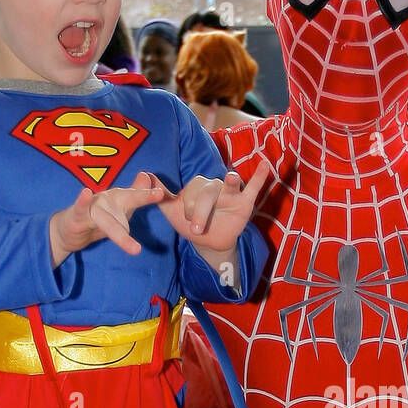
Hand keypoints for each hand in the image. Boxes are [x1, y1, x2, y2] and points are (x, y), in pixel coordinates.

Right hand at [49, 179, 164, 267]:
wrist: (68, 228)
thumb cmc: (97, 218)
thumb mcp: (119, 208)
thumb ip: (134, 193)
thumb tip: (147, 175)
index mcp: (119, 200)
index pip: (138, 196)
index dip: (150, 194)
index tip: (163, 192)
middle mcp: (107, 200)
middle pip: (128, 200)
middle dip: (143, 196)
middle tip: (159, 194)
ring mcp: (92, 207)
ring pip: (108, 218)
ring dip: (121, 233)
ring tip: (136, 249)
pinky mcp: (77, 216)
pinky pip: (80, 208)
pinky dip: (82, 201)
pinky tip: (85, 192)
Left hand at [148, 159, 270, 251]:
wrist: (209, 242)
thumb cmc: (191, 223)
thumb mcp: (172, 211)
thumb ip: (159, 194)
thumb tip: (142, 174)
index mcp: (196, 187)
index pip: (192, 192)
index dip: (190, 208)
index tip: (189, 224)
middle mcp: (213, 186)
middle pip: (208, 192)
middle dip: (202, 212)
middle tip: (198, 229)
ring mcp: (230, 193)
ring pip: (229, 186)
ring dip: (232, 181)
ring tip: (232, 178)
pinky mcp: (245, 203)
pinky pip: (253, 187)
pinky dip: (260, 177)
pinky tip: (264, 165)